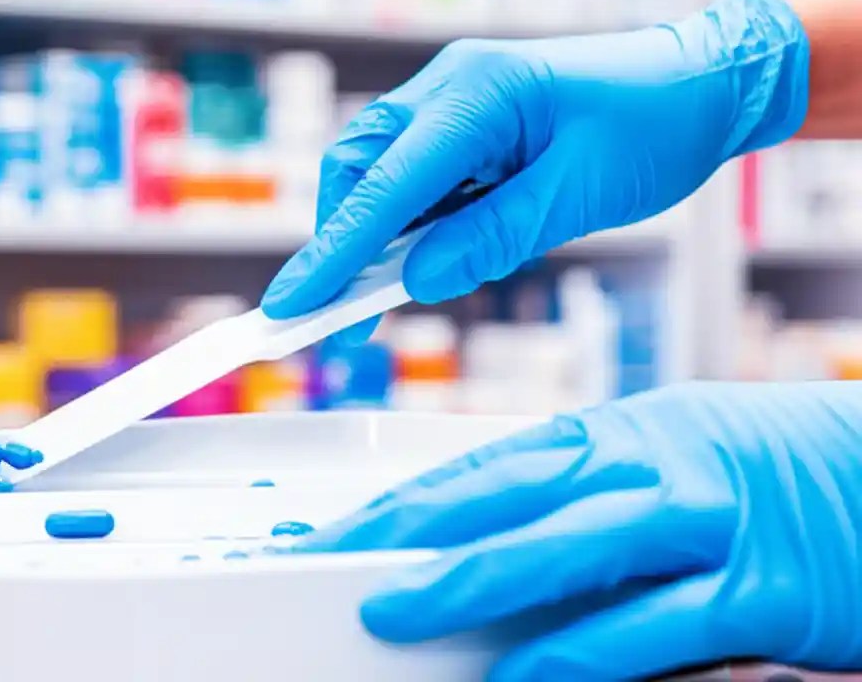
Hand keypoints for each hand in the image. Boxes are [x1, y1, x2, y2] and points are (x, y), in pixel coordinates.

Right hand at [261, 0, 808, 344]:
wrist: (701, 86)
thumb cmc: (653, 129)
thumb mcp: (577, 197)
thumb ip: (492, 239)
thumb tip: (417, 283)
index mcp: (479, 94)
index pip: (386, 186)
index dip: (335, 252)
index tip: (292, 306)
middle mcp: (450, 88)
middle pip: (357, 169)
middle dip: (341, 242)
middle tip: (339, 317)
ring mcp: (452, 101)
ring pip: (376, 175)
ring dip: (375, 238)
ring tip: (383, 298)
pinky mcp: (461, 123)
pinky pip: (411, 178)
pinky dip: (407, 225)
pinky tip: (427, 257)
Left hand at [298, 382, 861, 680]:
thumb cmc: (766, 470)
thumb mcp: (662, 460)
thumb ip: (578, 498)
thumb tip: (482, 539)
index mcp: (617, 435)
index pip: (486, 465)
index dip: (403, 500)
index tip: (335, 531)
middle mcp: (651, 467)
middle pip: (507, 494)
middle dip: (408, 529)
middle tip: (327, 563)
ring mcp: (705, 525)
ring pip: (567, 547)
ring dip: (473, 579)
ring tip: (394, 612)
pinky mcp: (762, 592)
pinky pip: (656, 626)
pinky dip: (583, 652)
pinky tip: (522, 674)